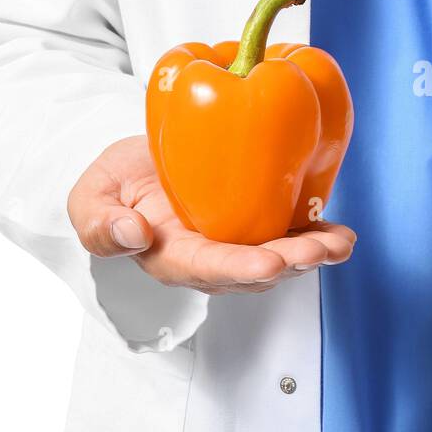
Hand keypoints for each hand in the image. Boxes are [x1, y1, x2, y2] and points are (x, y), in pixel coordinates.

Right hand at [68, 136, 355, 293]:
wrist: (141, 162)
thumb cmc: (117, 182)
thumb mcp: (91, 195)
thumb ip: (99, 222)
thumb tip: (132, 235)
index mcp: (171, 257)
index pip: (207, 269)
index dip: (239, 268)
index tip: (269, 263)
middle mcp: (211, 258)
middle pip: (254, 270)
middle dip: (290, 263)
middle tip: (318, 250)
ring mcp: (239, 243)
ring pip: (280, 257)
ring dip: (312, 253)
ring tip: (339, 243)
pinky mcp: (260, 225)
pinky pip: (292, 236)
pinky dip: (318, 236)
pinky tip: (340, 233)